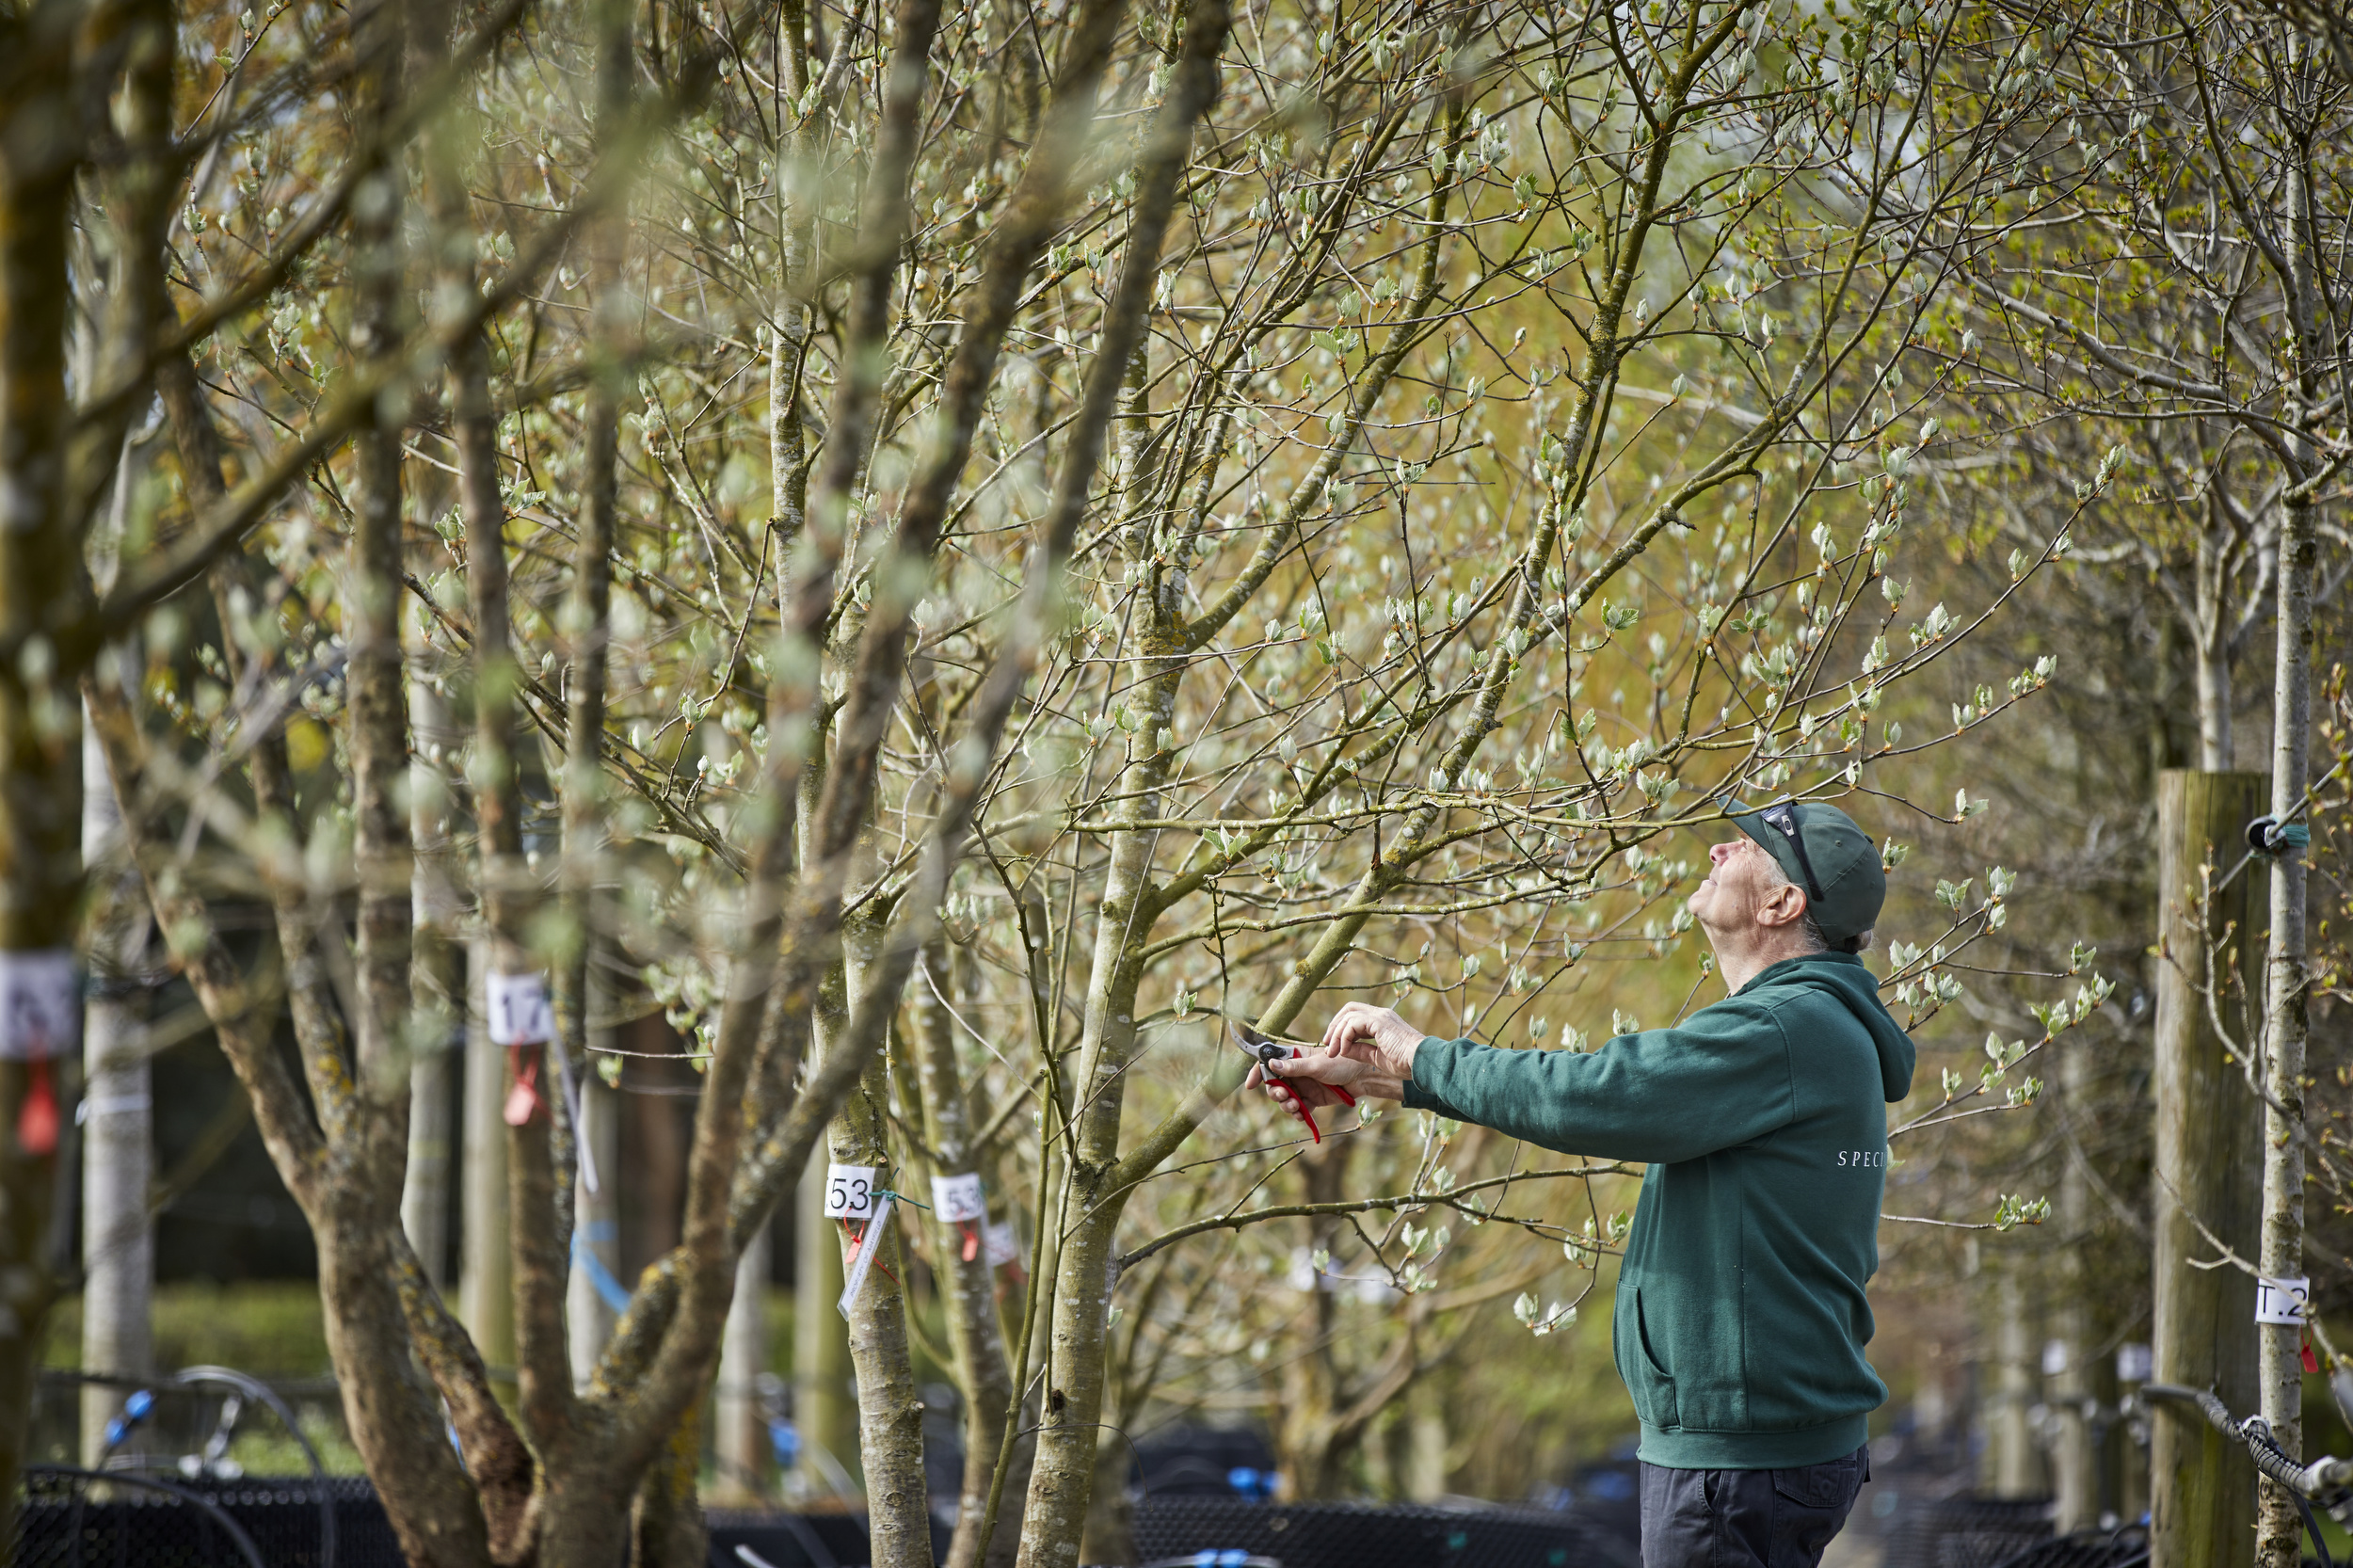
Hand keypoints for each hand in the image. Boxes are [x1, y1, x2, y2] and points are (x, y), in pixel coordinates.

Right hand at [1246, 1052, 1363, 1118]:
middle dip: (1276, 1092)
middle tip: (1284, 1096)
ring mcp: (1304, 1086)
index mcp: (1294, 1057)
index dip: (1258, 1073)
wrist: (1363, 1076)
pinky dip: (1298, 1113)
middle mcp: (1296, 1071)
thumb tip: (1270, 1064)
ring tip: (1295, 1107)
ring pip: (1285, 1098)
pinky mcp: (1313, 1099)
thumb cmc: (1341, 1062)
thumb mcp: (1316, 1064)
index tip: (1250, 1085)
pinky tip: (1302, 1115)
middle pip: (1275, 1084)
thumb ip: (1293, 1067)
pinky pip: (1299, 1109)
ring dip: (1286, 1104)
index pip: (1270, 1063)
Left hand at [1319, 1002, 1423, 1086]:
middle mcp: (1381, 1014)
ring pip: (1348, 1015)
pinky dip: (1344, 1037)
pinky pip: (1353, 1023)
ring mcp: (1381, 1016)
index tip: (1333, 1045)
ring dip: (1336, 1034)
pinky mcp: (1380, 1022)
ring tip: (1332, 1052)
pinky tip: (1344, 1051)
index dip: (1341, 1027)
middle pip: (1349, 1009)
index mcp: (1383, 1022)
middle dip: (1334, 1026)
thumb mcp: (1377, 1058)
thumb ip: (1361, 1051)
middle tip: (1326, 1044)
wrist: (1423, 1063)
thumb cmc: (1406, 1064)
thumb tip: (1343, 1049)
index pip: (1355, 1015)